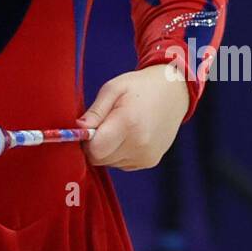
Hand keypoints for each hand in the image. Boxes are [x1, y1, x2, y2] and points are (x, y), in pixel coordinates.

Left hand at [76, 64, 190, 169]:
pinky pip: (122, 164)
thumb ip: (95, 111)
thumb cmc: (139, 87)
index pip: (94, 150)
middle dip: (94, 145)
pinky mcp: (150, 161)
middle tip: (103, 124)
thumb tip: (78, 130)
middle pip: (100, 159)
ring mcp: (146, 156)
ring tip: (118, 127)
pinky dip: (119, 152)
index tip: (88, 127)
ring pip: (110, 163)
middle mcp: (139, 145)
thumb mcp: (113, 89)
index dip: (85, 141)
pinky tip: (128, 135)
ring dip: (107, 149)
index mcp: (128, 124)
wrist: (173, 92)